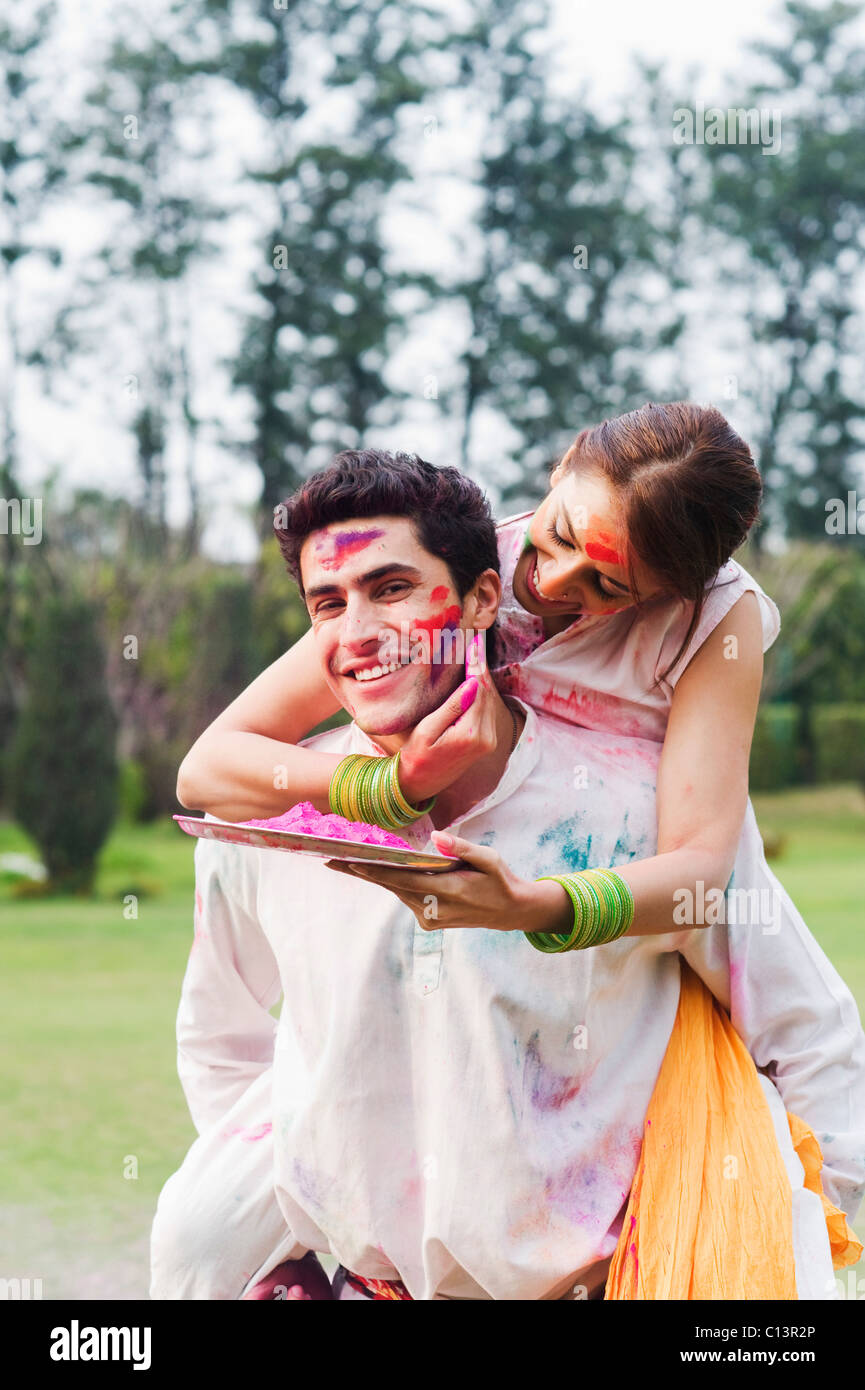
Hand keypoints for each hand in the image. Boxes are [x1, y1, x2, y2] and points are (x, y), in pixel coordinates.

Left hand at [325, 830, 571, 935]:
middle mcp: (433, 909)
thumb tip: (440, 837)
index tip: (350, 862)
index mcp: (447, 891)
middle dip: (361, 872)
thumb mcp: (490, 860)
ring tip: (346, 860)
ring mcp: (430, 918)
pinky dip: (392, 883)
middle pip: (391, 886)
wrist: (511, 912)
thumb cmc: (500, 880)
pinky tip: (377, 870)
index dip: (375, 871)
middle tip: (330, 859)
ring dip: (375, 877)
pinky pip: (405, 897)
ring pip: (396, 892)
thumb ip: (463, 849)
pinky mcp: (429, 920)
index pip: (403, 880)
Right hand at [397, 633, 497, 803]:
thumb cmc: (416, 756)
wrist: (419, 784)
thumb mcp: (427, 730)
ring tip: (475, 652)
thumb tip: (474, 684)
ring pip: (489, 700)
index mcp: (471, 734)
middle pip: (487, 692)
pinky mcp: (486, 741)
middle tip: (476, 640)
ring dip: (482, 677)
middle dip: (480, 666)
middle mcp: (486, 738)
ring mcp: (489, 740)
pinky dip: (481, 691)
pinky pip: (486, 709)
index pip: (479, 689)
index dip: (477, 663)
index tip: (475, 641)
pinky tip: (474, 676)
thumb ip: (452, 707)